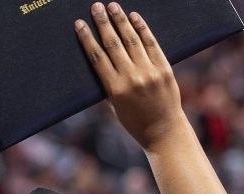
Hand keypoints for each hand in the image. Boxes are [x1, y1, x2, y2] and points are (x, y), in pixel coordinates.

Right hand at [75, 2, 186, 150]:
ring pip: (132, 40)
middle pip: (113, 44)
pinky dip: (142, 29)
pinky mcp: (164, 70)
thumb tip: (98, 58)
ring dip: (121, 20)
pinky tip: (134, 17)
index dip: (87, 38)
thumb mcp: (114, 106)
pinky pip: (152, 44)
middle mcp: (131, 78)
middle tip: (95, 7)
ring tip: (112, 6)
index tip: (79, 23)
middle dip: (103, 23)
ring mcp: (149, 73)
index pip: (97, 57)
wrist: (164, 131)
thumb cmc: (135, 121)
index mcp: (114, 89)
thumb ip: (107, 84)